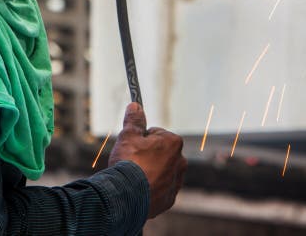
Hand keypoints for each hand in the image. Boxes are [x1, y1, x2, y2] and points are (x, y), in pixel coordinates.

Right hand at [108, 103, 187, 217]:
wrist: (125, 197)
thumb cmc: (128, 163)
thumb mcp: (128, 136)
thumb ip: (134, 121)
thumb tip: (135, 106)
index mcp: (173, 143)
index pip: (155, 134)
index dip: (141, 139)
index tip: (132, 146)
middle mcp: (180, 162)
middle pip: (160, 153)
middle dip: (147, 155)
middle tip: (131, 162)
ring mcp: (176, 182)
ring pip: (160, 171)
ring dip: (150, 172)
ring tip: (134, 178)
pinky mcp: (169, 198)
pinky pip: (159, 189)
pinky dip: (150, 188)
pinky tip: (138, 190)